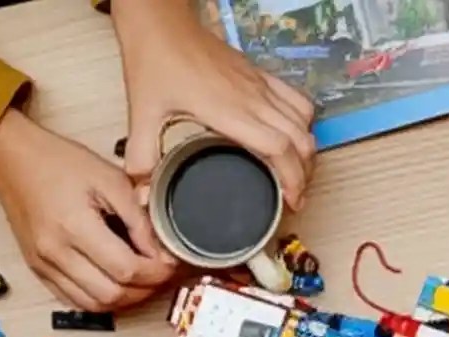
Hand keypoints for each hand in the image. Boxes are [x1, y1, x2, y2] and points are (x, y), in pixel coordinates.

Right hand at [0, 110, 175, 310]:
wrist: (14, 160)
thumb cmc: (59, 163)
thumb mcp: (111, 179)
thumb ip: (139, 218)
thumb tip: (161, 252)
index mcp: (74, 227)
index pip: (125, 270)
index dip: (155, 272)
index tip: (169, 263)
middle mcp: (55, 252)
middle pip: (111, 294)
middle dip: (145, 289)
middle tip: (160, 273)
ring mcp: (43, 265)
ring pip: (93, 304)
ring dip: (124, 299)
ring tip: (142, 279)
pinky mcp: (38, 269)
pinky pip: (74, 300)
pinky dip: (100, 299)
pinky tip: (116, 282)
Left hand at [112, 0, 315, 210]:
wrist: (162, 24)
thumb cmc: (155, 62)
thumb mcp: (142, 112)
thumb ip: (141, 156)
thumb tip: (140, 192)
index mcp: (230, 112)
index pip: (279, 148)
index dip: (292, 178)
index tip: (291, 201)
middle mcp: (253, 99)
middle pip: (300, 140)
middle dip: (305, 173)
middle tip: (296, 196)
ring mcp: (260, 86)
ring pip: (304, 121)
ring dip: (308, 149)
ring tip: (298, 170)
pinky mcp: (260, 75)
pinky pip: (297, 99)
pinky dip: (304, 122)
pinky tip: (294, 134)